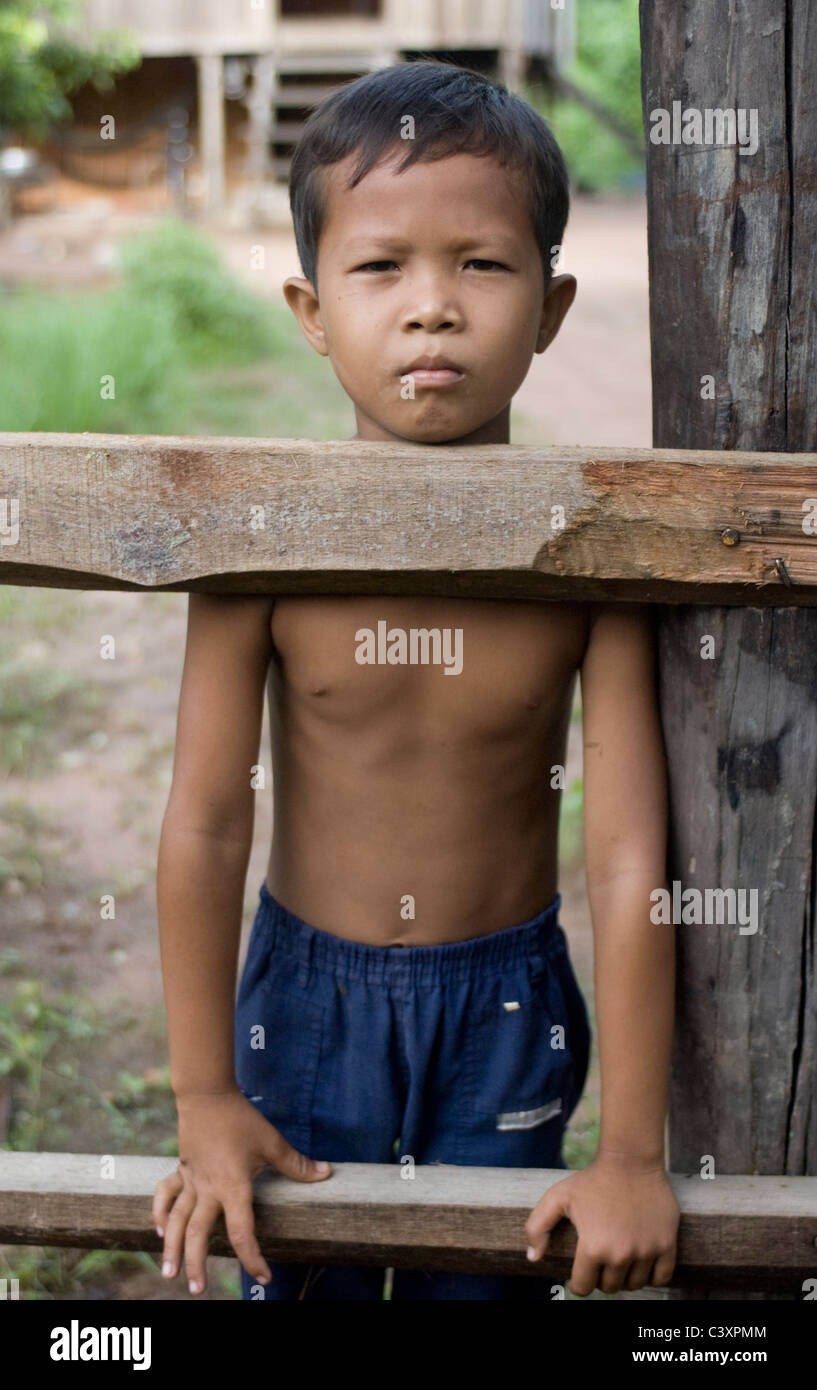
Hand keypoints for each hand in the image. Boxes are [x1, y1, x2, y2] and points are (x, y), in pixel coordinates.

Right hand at [152, 1088, 331, 1295]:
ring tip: (168, 1274)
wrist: (206, 1094)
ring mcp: (191, 1180)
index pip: (241, 1232)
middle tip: (198, 1291)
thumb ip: (297, 1163)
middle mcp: (208, 1190)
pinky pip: (166, 1195)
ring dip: (171, 1248)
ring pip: (177, 1221)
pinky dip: (160, 1214)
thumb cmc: (241, 1118)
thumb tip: (327, 1173)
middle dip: (197, 1264)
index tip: (263, 1276)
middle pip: (199, 1234)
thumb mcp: (272, 1141)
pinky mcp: (181, 1169)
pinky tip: (158, 1231)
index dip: (252, 1257)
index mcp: (233, 1187)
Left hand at [524, 1154, 678, 1295]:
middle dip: (603, 1276)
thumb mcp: (558, 1197)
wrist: (631, 1160)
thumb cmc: (592, 1179)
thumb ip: (537, 1226)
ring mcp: (646, 1251)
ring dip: (626, 1276)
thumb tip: (533, 1258)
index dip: (580, 1280)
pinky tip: (641, 1262)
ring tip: (620, 1258)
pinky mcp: (666, 1245)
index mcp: (592, 1247)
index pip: (583, 1287)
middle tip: (602, 1257)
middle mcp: (620, 1255)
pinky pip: (661, 1278)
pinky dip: (652, 1276)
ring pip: (634, 1284)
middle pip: (610, 1286)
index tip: (582, 1269)